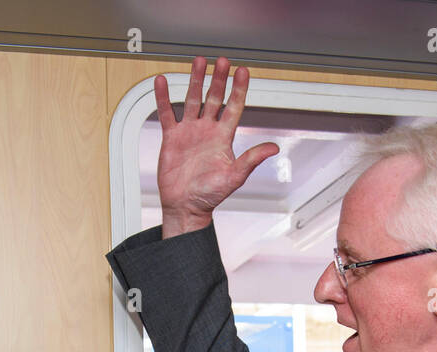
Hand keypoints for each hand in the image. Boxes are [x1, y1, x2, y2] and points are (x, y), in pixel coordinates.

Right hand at [155, 56, 279, 237]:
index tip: (243, 72)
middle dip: (218, 79)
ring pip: (193, 99)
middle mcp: (208, 130)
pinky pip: (167, 113)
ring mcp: (190, 131)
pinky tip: (162, 82)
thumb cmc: (210, 195)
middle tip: (222, 61)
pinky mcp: (172, 137)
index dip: (239, 89)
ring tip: (199, 62)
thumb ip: (252, 159)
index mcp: (223, 138)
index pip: (234, 107)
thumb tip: (273, 148)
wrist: (186, 206)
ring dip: (196, 80)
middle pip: (215, 98)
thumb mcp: (234, 177)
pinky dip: (164, 98)